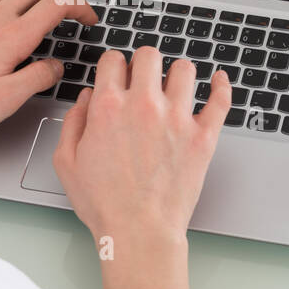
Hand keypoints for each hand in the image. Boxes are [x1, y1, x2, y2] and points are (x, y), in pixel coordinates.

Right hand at [53, 47, 231, 247]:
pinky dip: (222, 86)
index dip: (113, 65)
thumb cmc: (104, 204)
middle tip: (144, 77)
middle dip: (143, 62)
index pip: (113, 60)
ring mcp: (177, 119)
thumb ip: (73, 123)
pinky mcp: (202, 137)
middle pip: (149, 55)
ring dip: (177, 73)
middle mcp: (144, 105)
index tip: (116, 75)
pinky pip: (220, 100)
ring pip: (184, 69)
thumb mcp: (67, 162)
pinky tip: (219, 80)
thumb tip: (85, 99)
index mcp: (108, 108)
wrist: (138, 233)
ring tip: (174, 85)